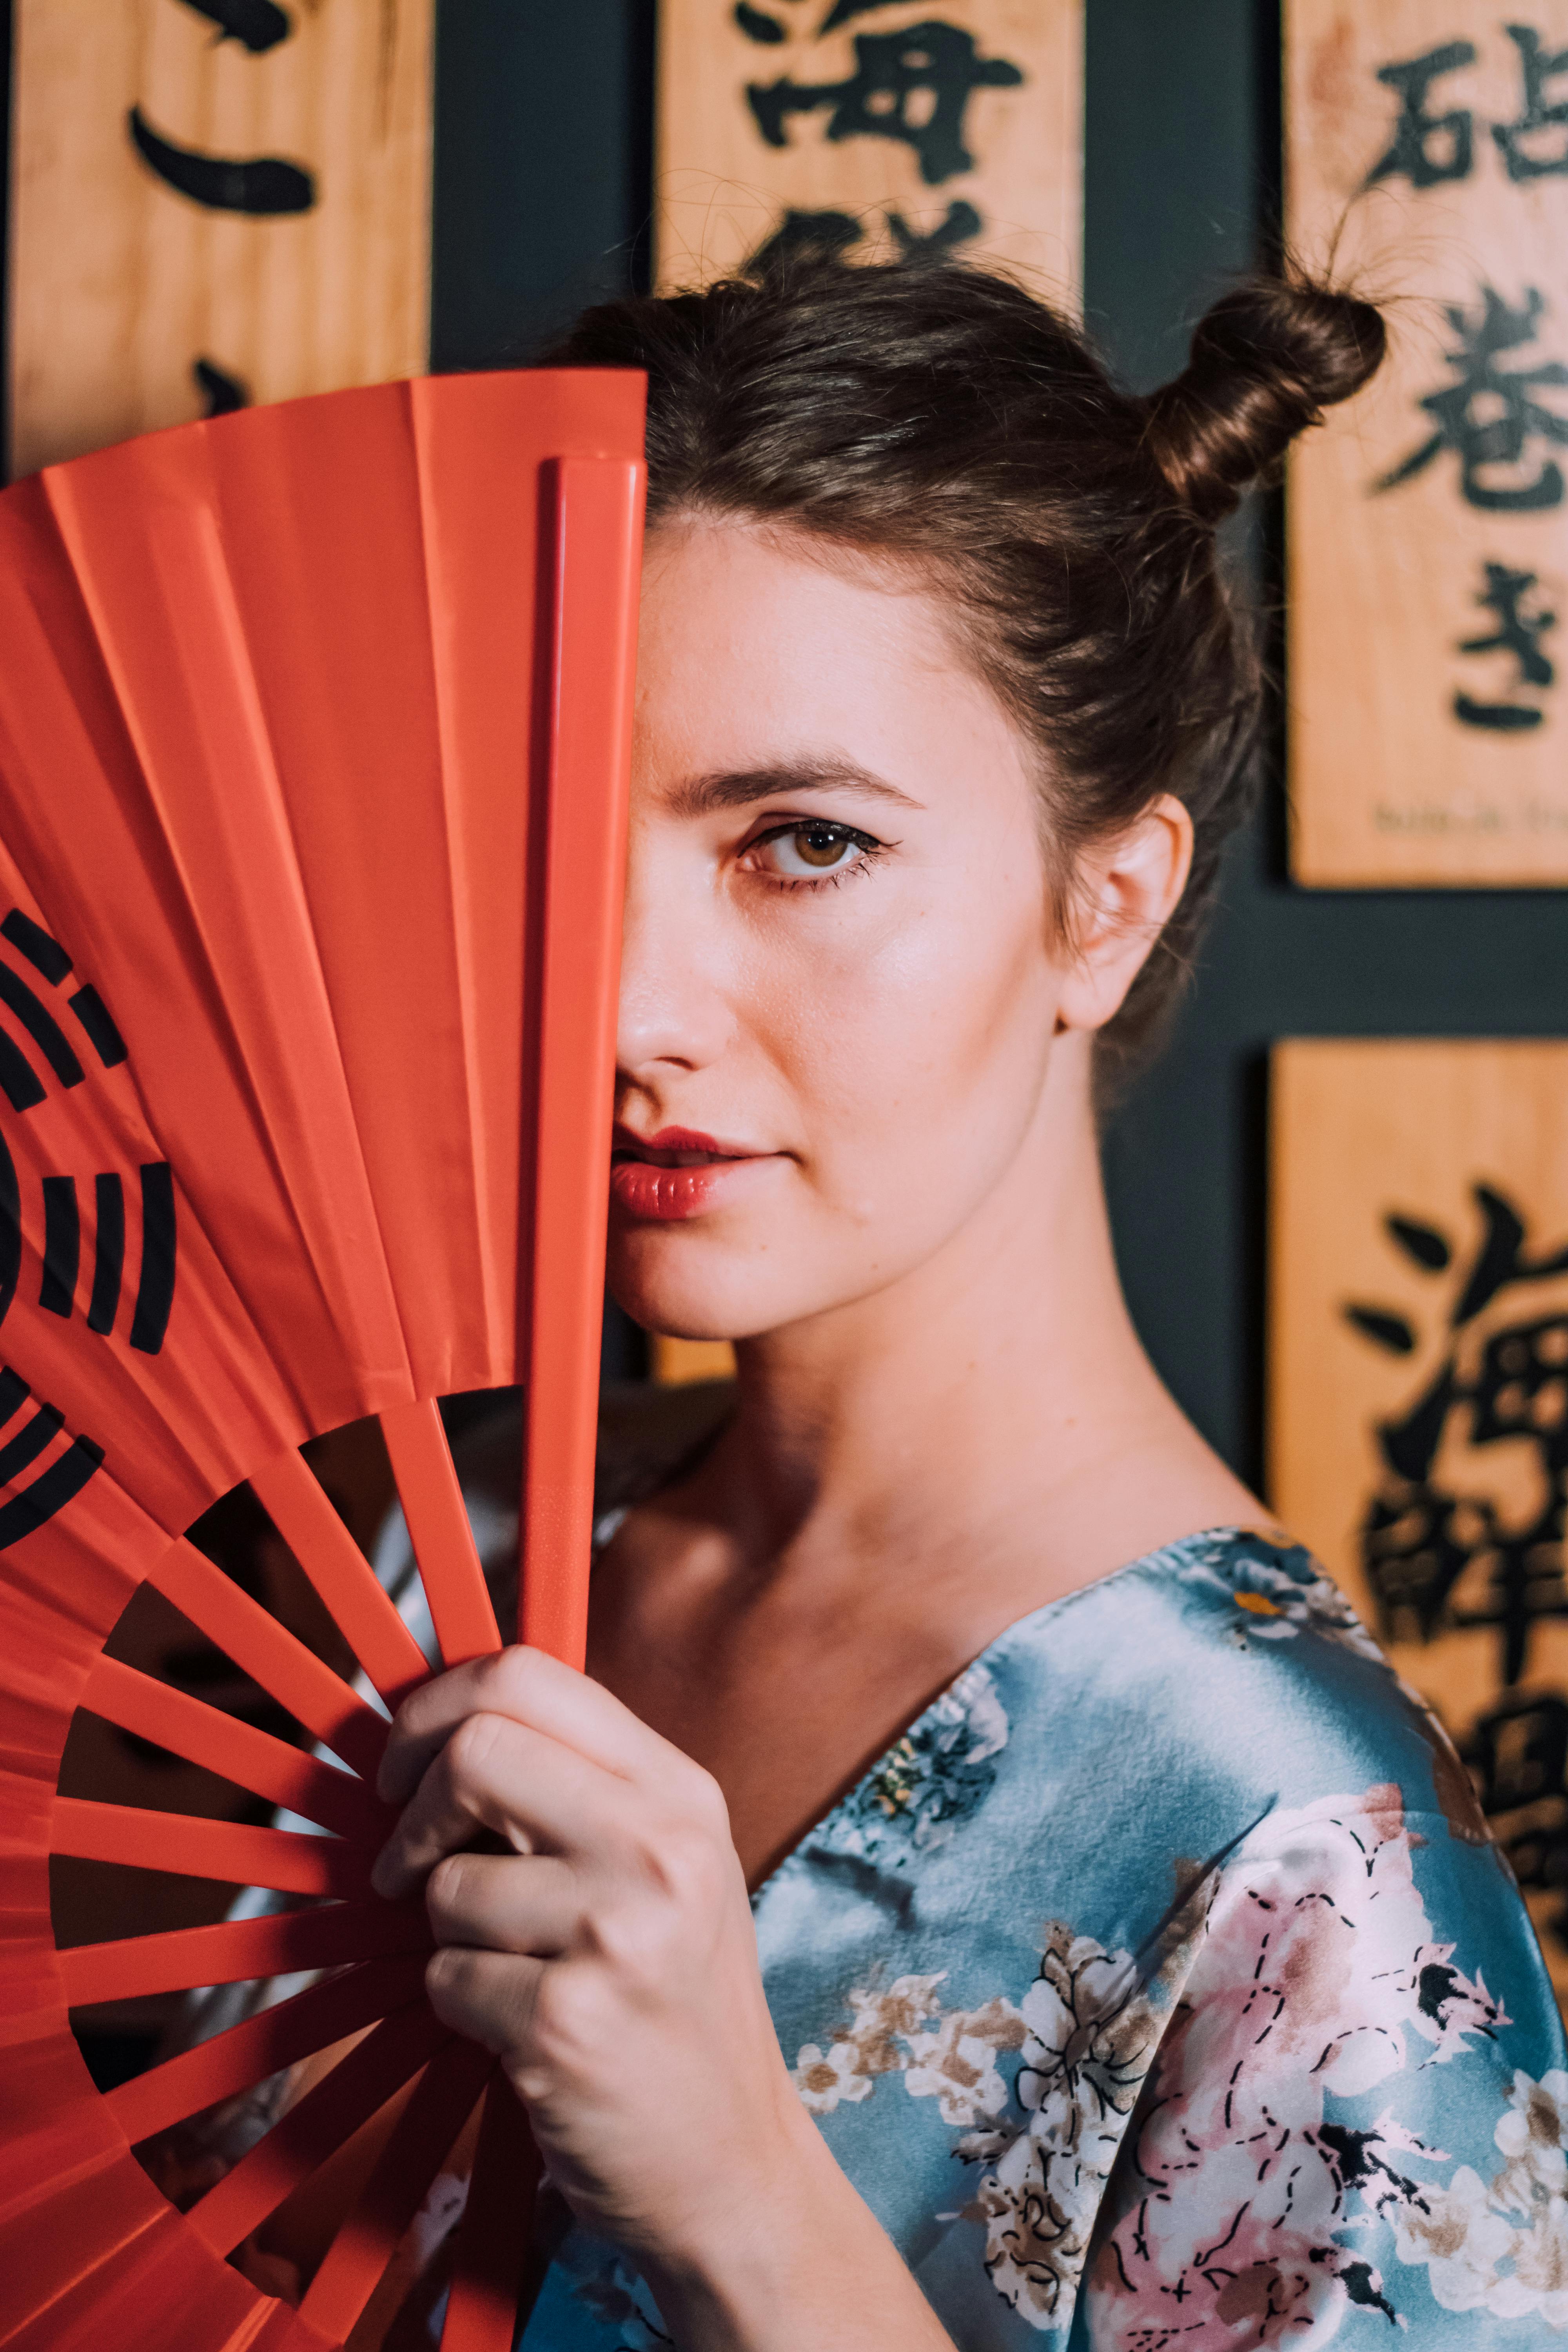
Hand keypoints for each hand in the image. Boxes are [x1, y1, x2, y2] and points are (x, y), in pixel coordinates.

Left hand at [369, 1647, 811, 2271]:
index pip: (528, 1674)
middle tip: (406, 1863)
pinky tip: (521, 2031)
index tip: (406, 1765)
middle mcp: (659, 1847)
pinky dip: (459, 2007)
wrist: (734, 2163)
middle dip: (412, 1810)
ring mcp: (617, 1933)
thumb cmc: (673, 2004)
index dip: (437, 1706)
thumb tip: (439, 1727)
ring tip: (511, 1972)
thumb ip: (575, 1786)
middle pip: (475, 1749)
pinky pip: (446, 1979)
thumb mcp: (663, 1866)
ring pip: (446, 1884)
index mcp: (678, 1791)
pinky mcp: (565, 2023)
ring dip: (446, 1936)